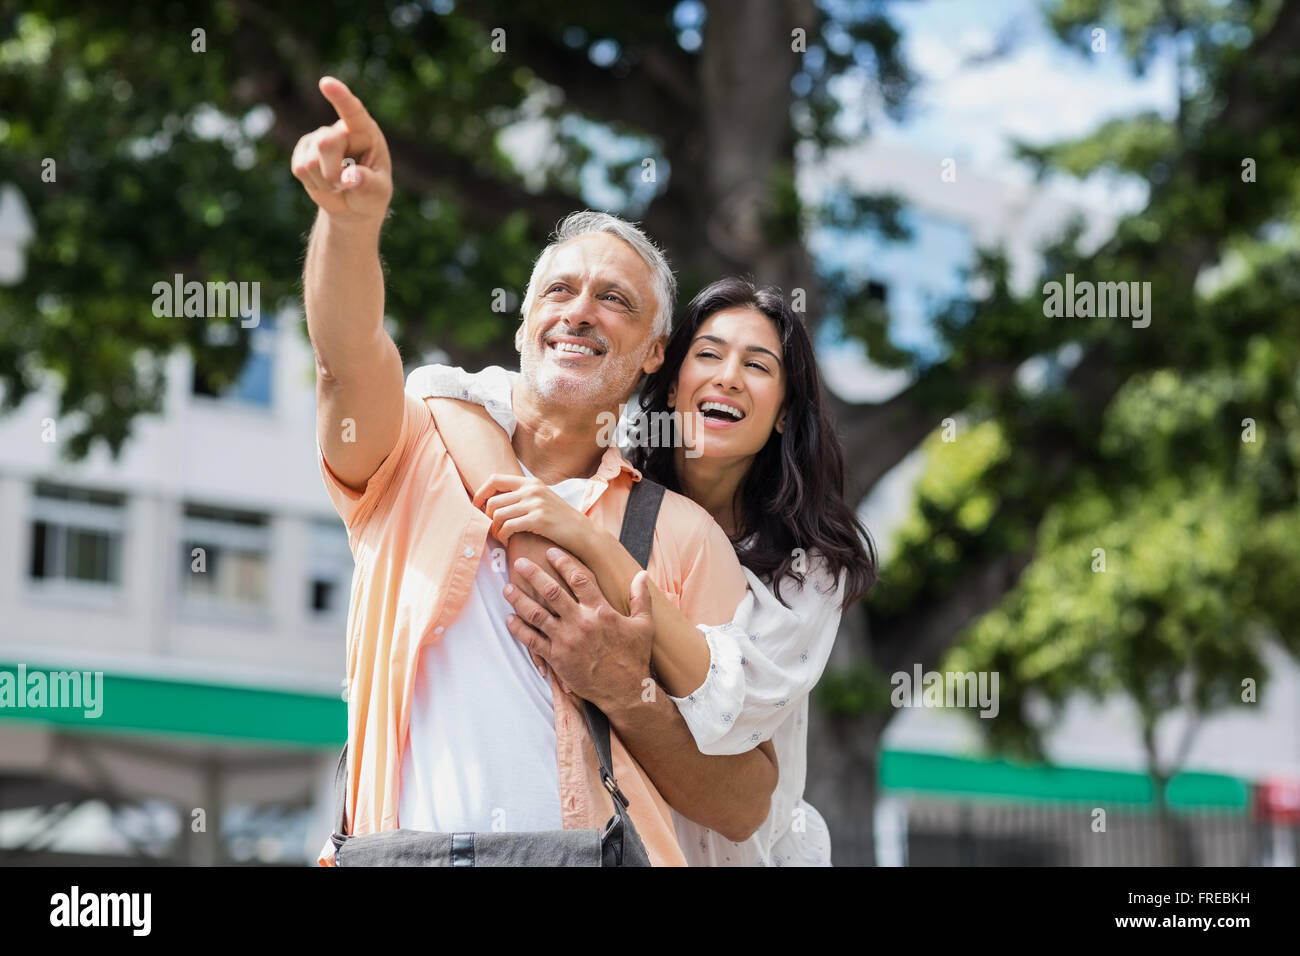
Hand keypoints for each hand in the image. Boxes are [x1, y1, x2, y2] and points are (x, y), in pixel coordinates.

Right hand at [290, 76, 392, 223]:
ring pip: (310, 161)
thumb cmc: (371, 193)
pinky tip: (324, 183)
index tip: (326, 83)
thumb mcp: (378, 192)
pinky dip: (314, 184)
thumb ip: (368, 184)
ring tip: (338, 183)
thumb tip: (351, 177)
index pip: (352, 111)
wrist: (353, 205)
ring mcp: (318, 138)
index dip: (340, 97)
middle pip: (325, 143)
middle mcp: (340, 130)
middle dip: (333, 173)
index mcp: (365, 132)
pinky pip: (299, 169)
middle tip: (345, 183)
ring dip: (325, 182)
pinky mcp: (302, 151)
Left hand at [473, 474, 590, 549]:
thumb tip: (494, 501)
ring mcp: (535, 503)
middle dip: (486, 518)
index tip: (477, 508)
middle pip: (493, 501)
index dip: (480, 493)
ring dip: (494, 530)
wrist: (583, 532)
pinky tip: (507, 541)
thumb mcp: (542, 500)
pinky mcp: (538, 519)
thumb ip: (522, 496)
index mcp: (531, 482)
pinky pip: (508, 527)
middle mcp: (532, 490)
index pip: (494, 479)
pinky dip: (502, 536)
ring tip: (500, 537)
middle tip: (491, 529)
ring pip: (497, 515)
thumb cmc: (560, 520)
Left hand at [503, 548, 654, 712]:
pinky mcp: (557, 658)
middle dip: (534, 575)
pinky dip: (519, 629)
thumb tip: (642, 574)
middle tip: (520, 563)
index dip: (563, 563)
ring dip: (519, 600)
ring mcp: (566, 640)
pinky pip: (532, 641)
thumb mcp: (644, 625)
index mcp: (600, 611)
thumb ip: (641, 598)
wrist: (625, 691)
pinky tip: (509, 619)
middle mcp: (580, 622)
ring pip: (536, 615)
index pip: (578, 579)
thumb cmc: (634, 657)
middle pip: (551, 592)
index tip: (550, 552)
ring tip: (507, 588)